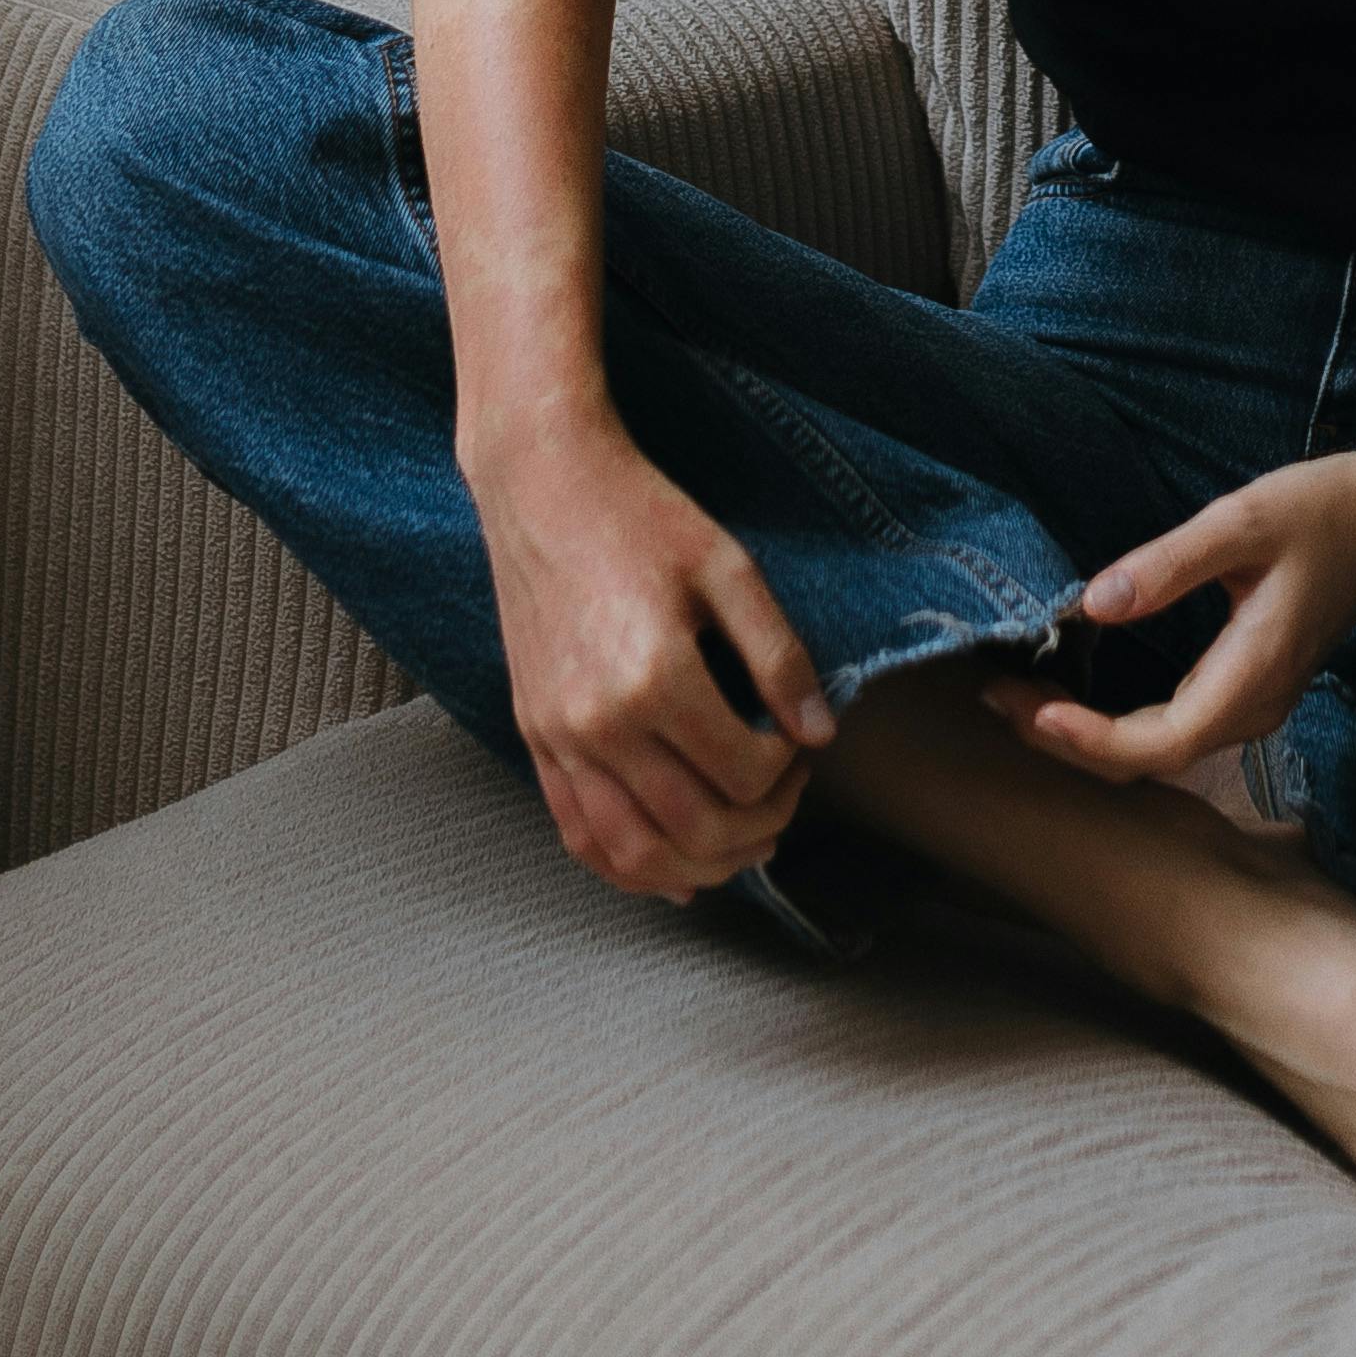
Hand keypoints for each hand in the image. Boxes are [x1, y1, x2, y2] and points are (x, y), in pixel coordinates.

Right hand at [467, 406, 830, 898]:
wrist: (544, 486)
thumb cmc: (642, 518)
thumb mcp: (731, 570)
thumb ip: (780, 657)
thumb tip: (820, 734)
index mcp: (656, 677)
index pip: (744, 774)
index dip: (789, 772)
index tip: (800, 743)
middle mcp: (599, 723)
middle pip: (695, 828)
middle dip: (760, 827)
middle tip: (786, 795)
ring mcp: (558, 738)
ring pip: (633, 853)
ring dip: (700, 866)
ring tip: (743, 843)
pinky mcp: (535, 739)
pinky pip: (578, 835)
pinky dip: (628, 869)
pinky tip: (672, 870)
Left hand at [993, 448, 1355, 786]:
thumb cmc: (1326, 510)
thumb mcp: (1243, 521)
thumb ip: (1167, 564)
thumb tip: (1092, 604)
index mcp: (1253, 675)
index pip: (1157, 743)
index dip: (1088, 740)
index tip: (1027, 708)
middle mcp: (1253, 707)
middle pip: (1149, 758)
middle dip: (1067, 739)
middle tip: (995, 697)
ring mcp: (1253, 703)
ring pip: (1159, 748)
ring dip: (1087, 733)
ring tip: (1018, 695)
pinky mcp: (1247, 687)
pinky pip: (1173, 726)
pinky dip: (1117, 720)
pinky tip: (1076, 688)